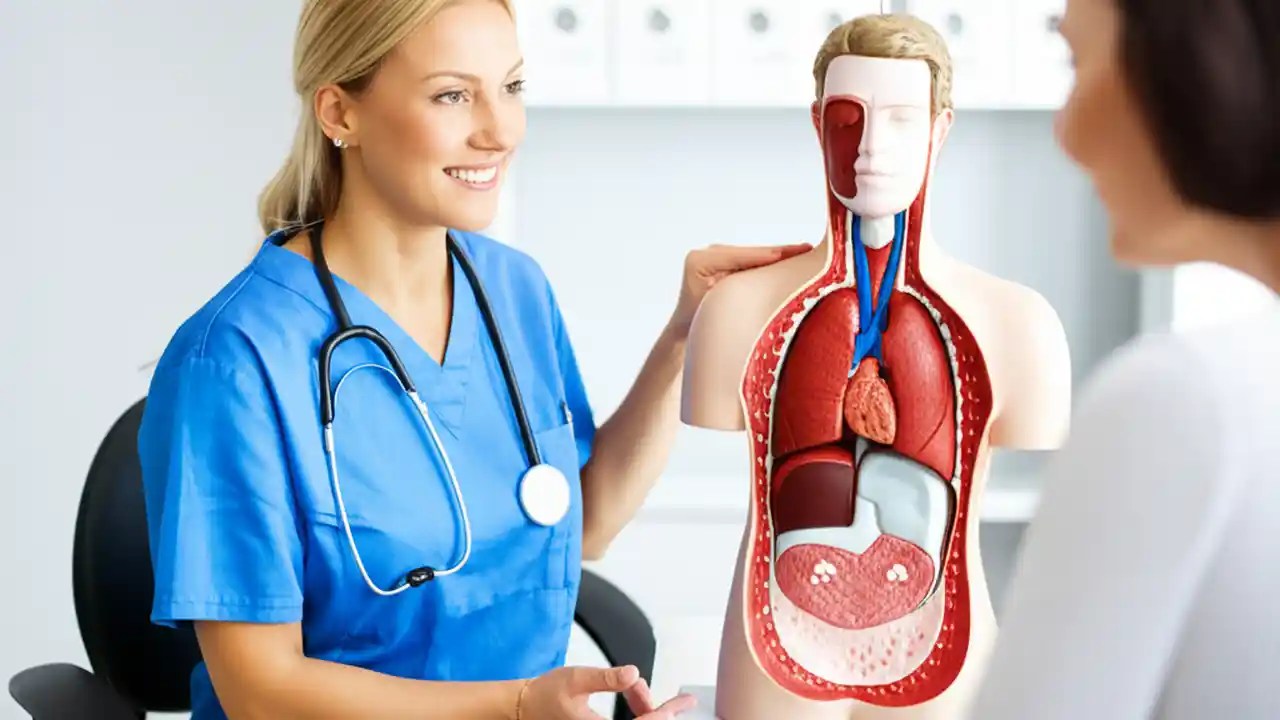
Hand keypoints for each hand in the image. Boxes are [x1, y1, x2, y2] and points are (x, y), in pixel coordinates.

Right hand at [518, 665, 696, 718]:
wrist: (525, 708)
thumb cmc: (546, 694)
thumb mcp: (576, 679)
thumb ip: (606, 678)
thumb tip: (633, 673)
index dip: (666, 713)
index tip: (683, 703)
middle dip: (658, 711)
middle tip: (668, 695)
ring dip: (646, 711)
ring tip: (635, 687)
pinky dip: (638, 714)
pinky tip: (634, 695)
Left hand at [668, 243, 813, 338]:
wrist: (685, 331)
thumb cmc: (697, 325)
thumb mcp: (719, 308)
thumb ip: (742, 292)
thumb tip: (770, 283)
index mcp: (700, 260)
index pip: (742, 256)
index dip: (769, 255)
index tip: (794, 252)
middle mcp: (707, 253)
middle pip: (751, 253)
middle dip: (781, 253)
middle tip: (809, 249)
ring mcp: (717, 256)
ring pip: (756, 256)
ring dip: (780, 256)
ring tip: (807, 253)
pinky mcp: (727, 262)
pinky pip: (754, 261)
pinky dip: (773, 263)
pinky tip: (794, 261)